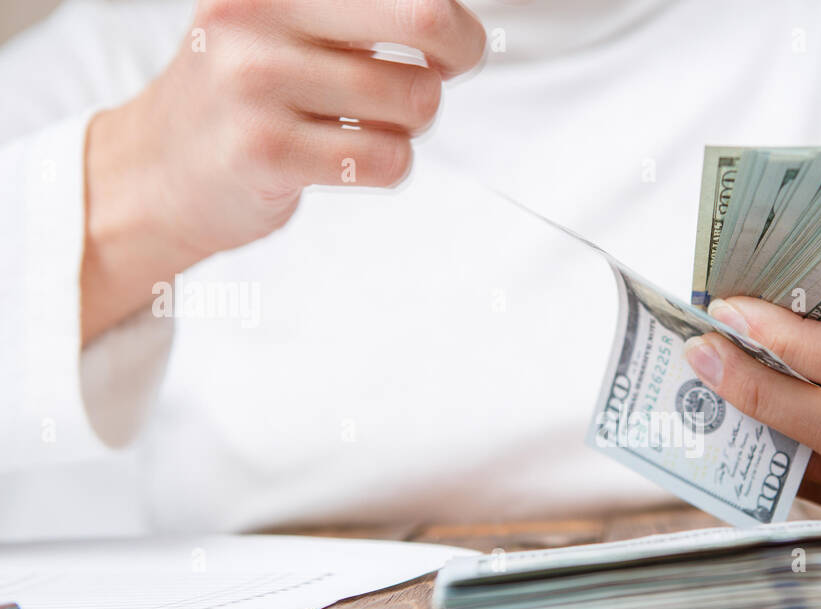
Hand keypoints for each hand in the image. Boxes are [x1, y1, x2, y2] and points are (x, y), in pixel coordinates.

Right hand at [81, 0, 485, 341]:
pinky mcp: (266, 151)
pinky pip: (388, 159)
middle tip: (437, 77)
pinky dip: (387, 166)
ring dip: (409, 125)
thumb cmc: (241, 94)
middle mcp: (257, 12)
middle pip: (426, 18)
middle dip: (455, 56)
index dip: (452, 18)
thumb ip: (355, 10)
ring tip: (362, 125)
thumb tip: (455, 21)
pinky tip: (345, 160)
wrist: (156, 171)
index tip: (450, 42)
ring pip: (416, 100)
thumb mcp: (279, 18)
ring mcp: (256, 81)